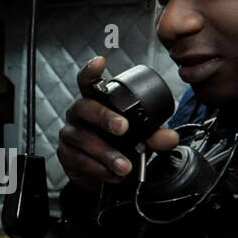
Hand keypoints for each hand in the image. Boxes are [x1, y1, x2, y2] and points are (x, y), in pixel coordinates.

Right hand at [57, 56, 178, 189]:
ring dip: (106, 153)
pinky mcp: (66, 156)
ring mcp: (69, 135)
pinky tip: (114, 175)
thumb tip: (171, 137)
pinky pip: (80, 161)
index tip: (99, 62)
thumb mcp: (138, 138)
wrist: (103, 174)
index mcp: (94, 102)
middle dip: (104, 118)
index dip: (91, 71)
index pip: (88, 82)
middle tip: (123, 128)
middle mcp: (78, 115)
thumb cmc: (117, 145)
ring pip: (83, 139)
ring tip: (125, 165)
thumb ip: (153, 136)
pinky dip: (99, 169)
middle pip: (85, 108)